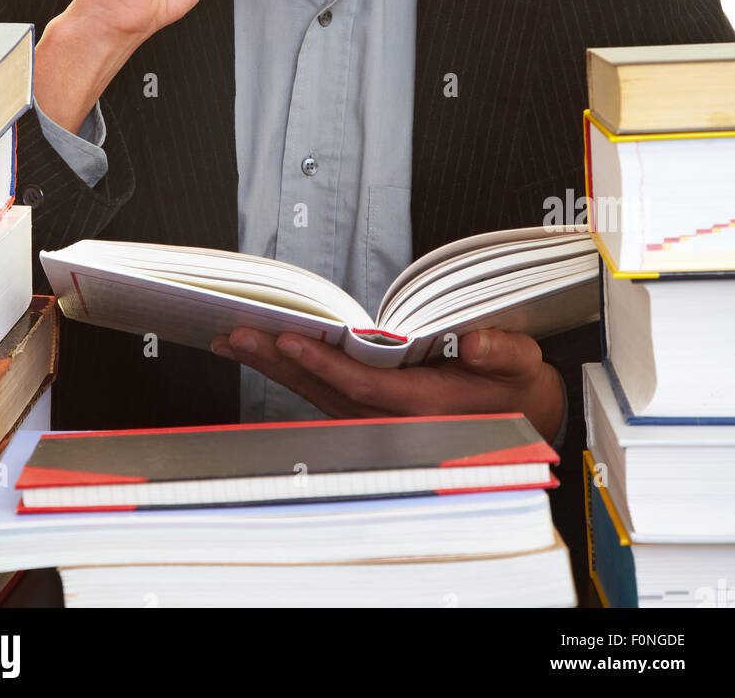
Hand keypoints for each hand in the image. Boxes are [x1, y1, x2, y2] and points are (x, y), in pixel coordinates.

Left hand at [210, 325, 566, 442]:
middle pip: (327, 394)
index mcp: (429, 406)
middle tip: (237, 337)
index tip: (290, 339)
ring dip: (276, 371)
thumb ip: (501, 351)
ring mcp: (381, 423)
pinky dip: (292, 377)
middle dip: (279, 364)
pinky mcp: (373, 416)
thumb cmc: (516, 388)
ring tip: (236, 342)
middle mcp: (396, 422)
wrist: (523, 422)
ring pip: (319, 398)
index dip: (324, 363)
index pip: (365, 386)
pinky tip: (266, 357)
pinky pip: (325, 398)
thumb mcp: (522, 364)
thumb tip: (473, 343)